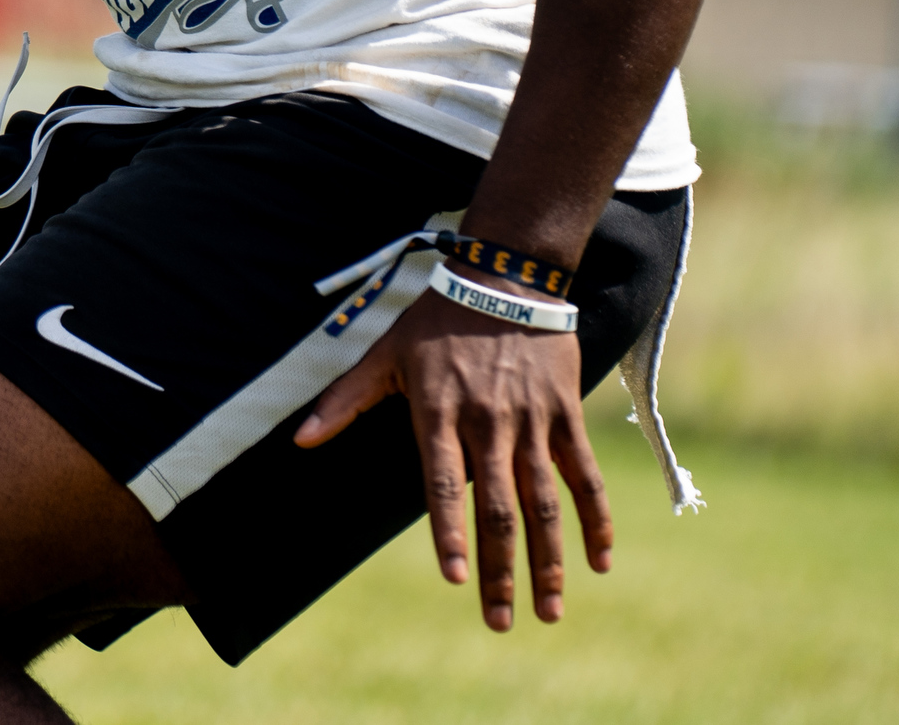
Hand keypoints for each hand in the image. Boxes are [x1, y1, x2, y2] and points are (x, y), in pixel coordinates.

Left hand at [292, 292, 611, 630]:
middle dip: (501, 572)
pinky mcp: (566, 415)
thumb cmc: (433, 318)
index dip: (450, 533)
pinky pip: (584, 476)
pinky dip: (595, 520)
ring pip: (544, 504)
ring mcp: (531, 422)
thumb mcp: (383, 354)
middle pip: (498, 511)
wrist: (504, 277)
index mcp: (438, 413)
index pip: (443, 487)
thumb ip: (344, 401)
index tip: (456, 579)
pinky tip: (600, 562)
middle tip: (499, 622)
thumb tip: (298, 440)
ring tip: (550, 610)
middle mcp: (487, 423)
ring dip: (549, 561)